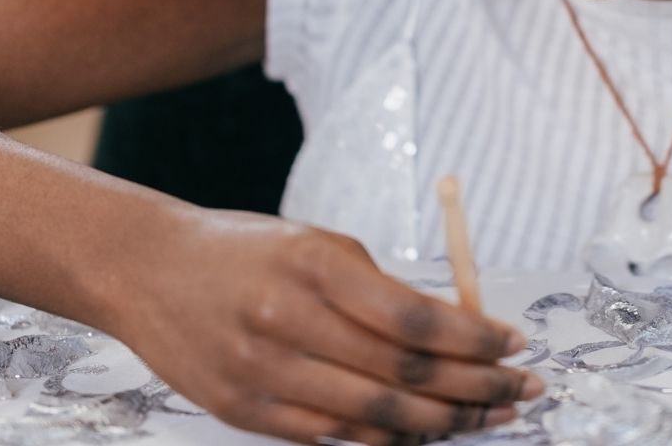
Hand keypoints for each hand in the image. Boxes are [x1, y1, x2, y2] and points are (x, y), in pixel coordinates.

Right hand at [108, 209, 543, 444]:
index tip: (517, 344)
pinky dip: (386, 438)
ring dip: (443, 422)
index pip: (417, 318)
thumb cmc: (248, 251)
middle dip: (477, 388)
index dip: (477, 339)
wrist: (149, 271)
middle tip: (523, 391)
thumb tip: (459, 331)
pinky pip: (333, 437)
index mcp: (316, 265)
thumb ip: (381, 289)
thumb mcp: (318, 245)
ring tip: (487, 418)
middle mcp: (289, 320)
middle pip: (405, 372)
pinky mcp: (245, 413)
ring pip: (376, 416)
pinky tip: (424, 432)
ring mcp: (264, 373)